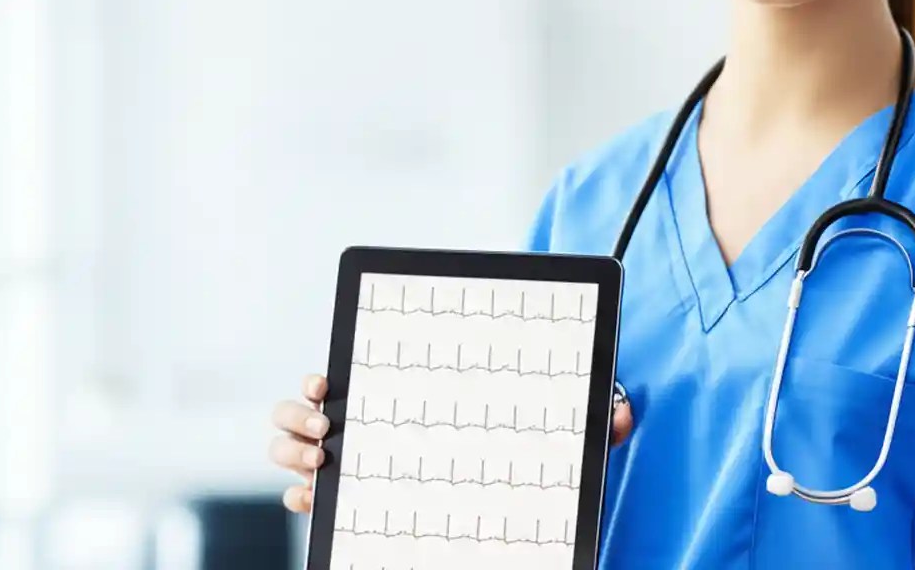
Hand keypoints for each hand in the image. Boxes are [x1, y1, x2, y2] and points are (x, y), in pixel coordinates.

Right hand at [269, 373, 634, 513]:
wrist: (516, 535)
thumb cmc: (527, 475)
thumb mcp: (559, 450)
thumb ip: (594, 428)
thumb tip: (626, 413)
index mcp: (411, 405)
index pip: (357, 379)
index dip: (323, 379)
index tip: (325, 382)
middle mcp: (375, 435)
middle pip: (304, 414)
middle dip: (296, 416)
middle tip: (326, 428)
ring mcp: (360, 473)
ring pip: (294, 453)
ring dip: (288, 451)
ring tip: (321, 460)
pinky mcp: (354, 511)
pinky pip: (308, 500)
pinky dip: (299, 496)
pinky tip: (313, 495)